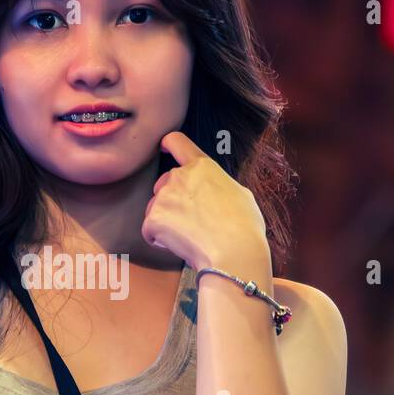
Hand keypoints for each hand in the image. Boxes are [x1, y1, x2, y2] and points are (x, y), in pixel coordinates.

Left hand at [142, 131, 271, 275]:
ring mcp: (164, 197)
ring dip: (165, 221)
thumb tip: (216, 191)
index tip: (163, 147)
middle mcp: (179, 176)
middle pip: (163, 184)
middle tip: (191, 220)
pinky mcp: (153, 219)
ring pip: (155, 208)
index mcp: (202, 166)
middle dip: (171, 200)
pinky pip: (149, 230)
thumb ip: (219, 185)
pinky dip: (159, 240)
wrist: (234, 253)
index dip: (168, 144)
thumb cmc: (244, 227)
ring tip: (189, 236)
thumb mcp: (240, 193)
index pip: (176, 142)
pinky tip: (180, 245)